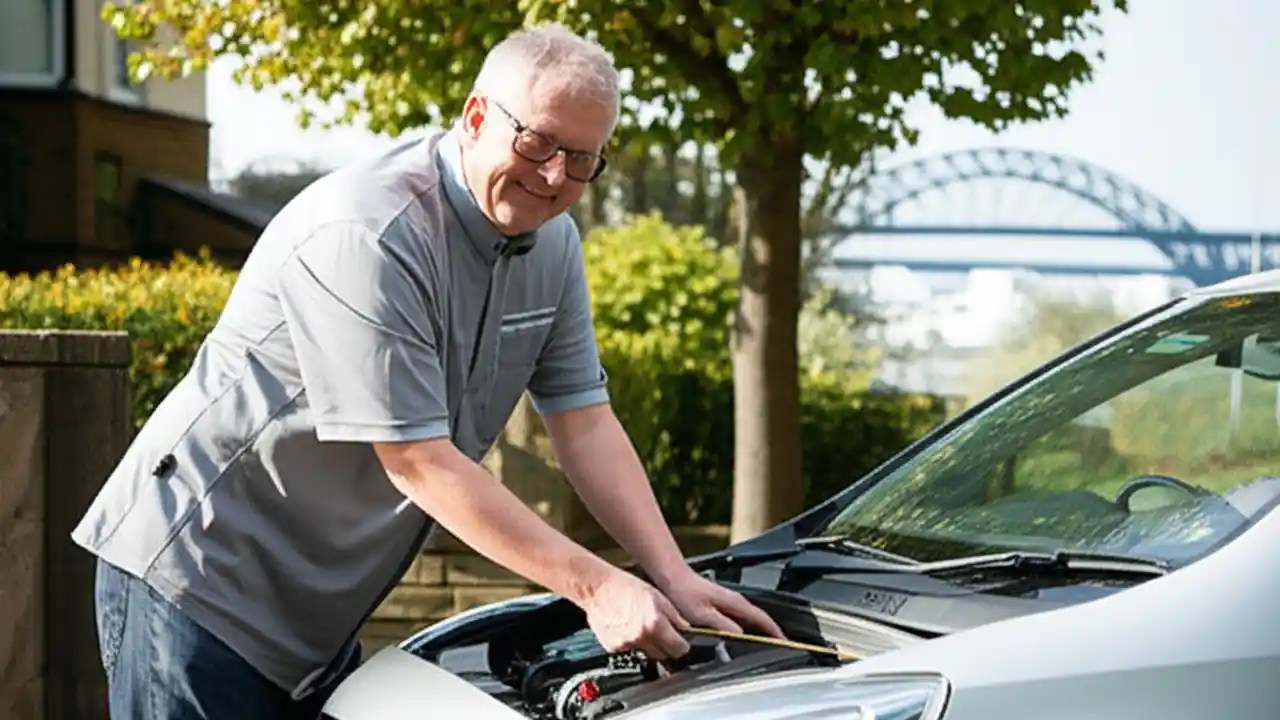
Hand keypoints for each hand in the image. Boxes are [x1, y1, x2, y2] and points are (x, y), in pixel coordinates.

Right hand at [580, 568, 691, 659]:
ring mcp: (626, 645)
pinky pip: (630, 651)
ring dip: (648, 645)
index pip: (679, 649)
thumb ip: (674, 616)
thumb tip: (686, 630)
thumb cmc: (625, 587)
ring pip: (646, 654)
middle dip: (666, 647)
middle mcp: (641, 637)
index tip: (681, 642)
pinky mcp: (613, 648)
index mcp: (655, 624)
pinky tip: (627, 628)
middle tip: (661, 633)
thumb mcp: (657, 596)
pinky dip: (632, 643)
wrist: (597, 588)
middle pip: (663, 655)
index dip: (682, 645)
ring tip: (641, 626)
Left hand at [656, 569, 785, 638]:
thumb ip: (723, 625)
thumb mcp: (702, 614)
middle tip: (779, 648)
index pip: (763, 618)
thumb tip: (741, 635)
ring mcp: (729, 602)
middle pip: (760, 619)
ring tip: (764, 646)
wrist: (672, 577)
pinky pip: (740, 618)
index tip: (786, 643)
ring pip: (751, 619)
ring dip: (759, 631)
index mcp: (735, 602)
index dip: (775, 632)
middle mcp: (735, 601)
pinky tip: (741, 637)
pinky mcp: (720, 604)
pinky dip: (747, 627)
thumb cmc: (684, 593)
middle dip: (771, 633)